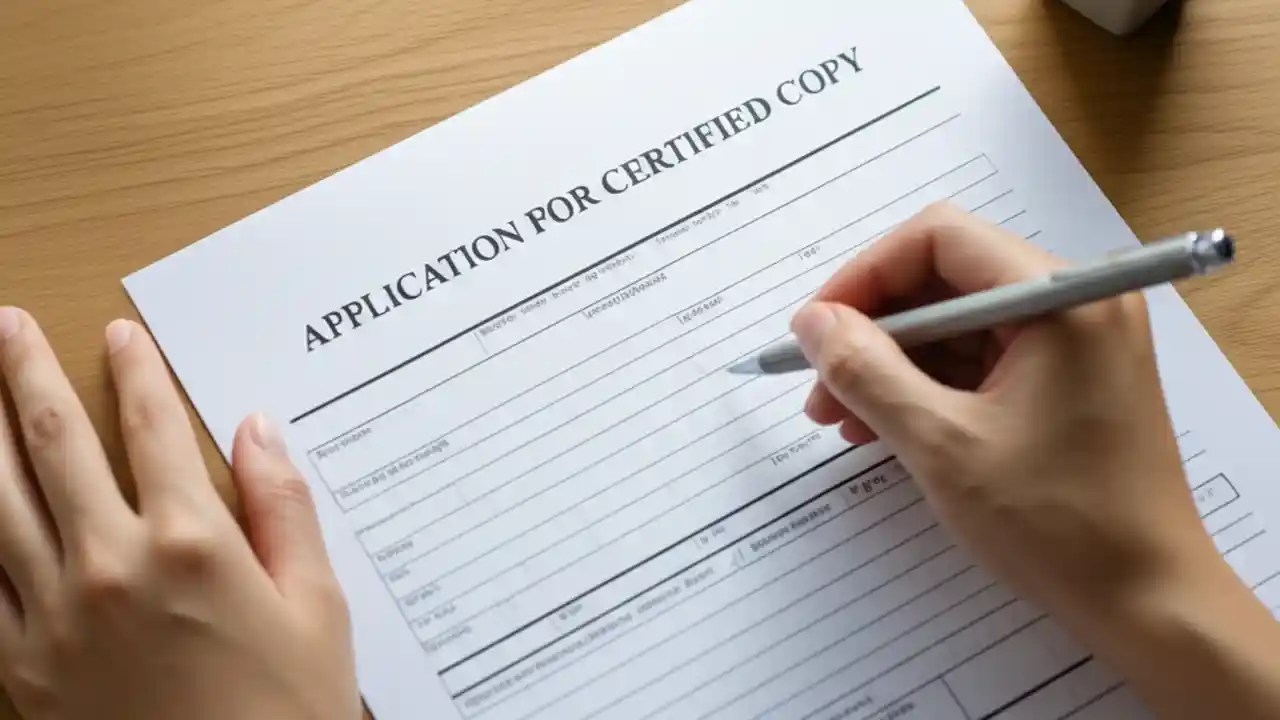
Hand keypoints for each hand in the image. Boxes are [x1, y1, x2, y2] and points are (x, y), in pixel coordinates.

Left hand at [0, 308, 357, 719]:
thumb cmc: (286, 712)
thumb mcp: (316, 606)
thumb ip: (284, 508)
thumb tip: (258, 429)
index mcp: (192, 543)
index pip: (153, 429)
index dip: (134, 372)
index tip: (117, 335)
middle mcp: (111, 565)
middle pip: (54, 446)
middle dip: (24, 376)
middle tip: (7, 327)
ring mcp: (54, 615)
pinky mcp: (20, 667)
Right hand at [791, 203, 1279, 718]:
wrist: (1149, 602)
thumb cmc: (1057, 524)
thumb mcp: (941, 445)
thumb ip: (866, 372)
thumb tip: (811, 322)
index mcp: (1060, 298)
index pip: (939, 240)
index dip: (864, 277)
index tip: (815, 330)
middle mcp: (1075, 302)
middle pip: (945, 279)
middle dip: (873, 331)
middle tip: (819, 386)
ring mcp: (1075, 342)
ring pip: (957, 325)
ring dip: (892, 365)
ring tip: (840, 419)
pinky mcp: (1068, 380)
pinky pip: (982, 361)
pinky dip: (928, 388)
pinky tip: (884, 427)